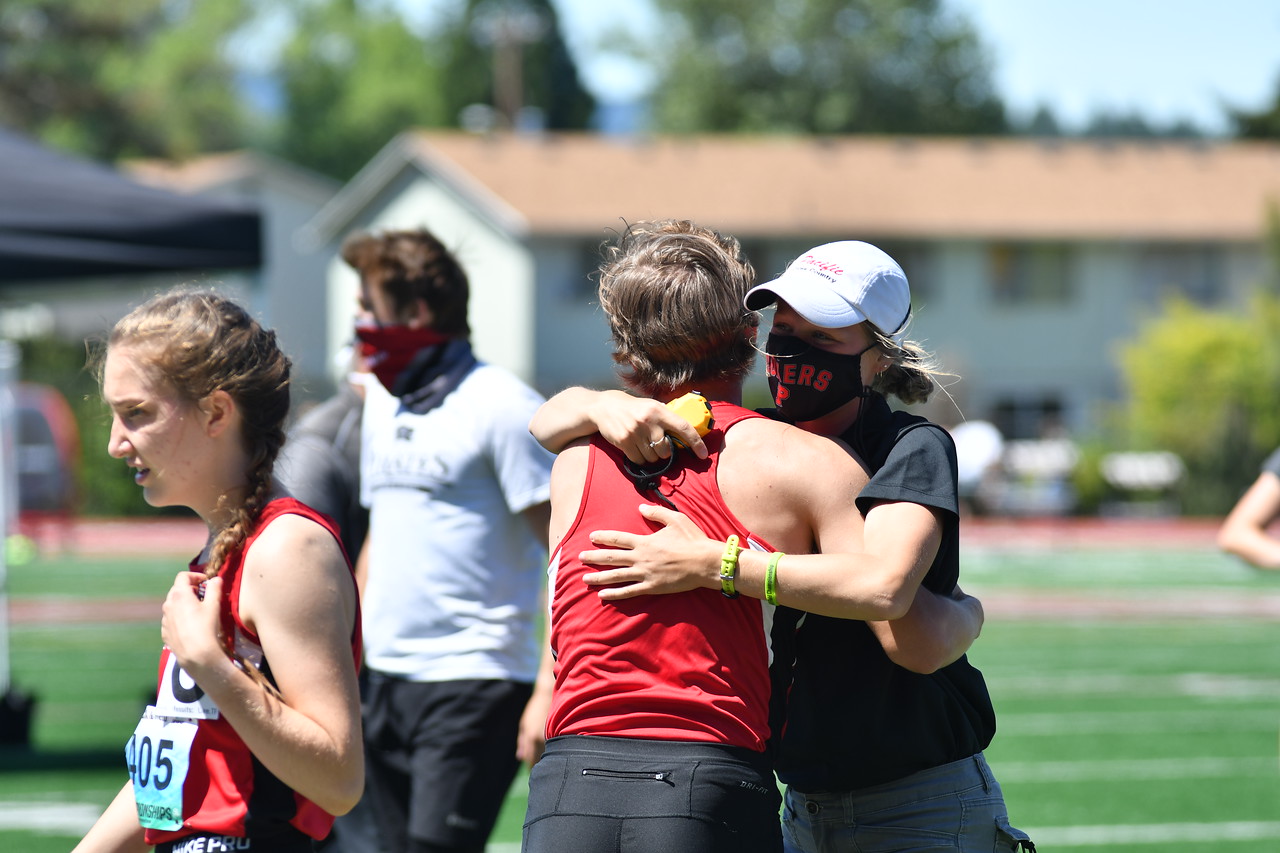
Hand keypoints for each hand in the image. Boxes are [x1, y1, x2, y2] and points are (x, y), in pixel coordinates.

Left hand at [160, 571, 226, 672]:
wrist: (196, 655)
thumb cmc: (206, 627)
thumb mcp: (214, 605)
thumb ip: (214, 588)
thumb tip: (215, 579)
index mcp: (179, 595)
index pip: (183, 576)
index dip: (195, 576)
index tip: (206, 582)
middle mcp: (168, 604)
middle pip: (177, 590)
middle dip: (190, 589)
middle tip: (203, 596)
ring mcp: (165, 619)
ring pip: (173, 605)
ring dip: (184, 603)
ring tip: (197, 612)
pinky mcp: (165, 632)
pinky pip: (171, 619)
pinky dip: (179, 617)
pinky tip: (190, 626)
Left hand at [516, 687, 549, 766]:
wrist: (547, 695)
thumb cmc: (535, 709)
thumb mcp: (524, 724)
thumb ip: (522, 741)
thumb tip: (520, 757)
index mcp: (530, 737)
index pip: (530, 758)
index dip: (532, 766)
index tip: (534, 774)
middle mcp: (539, 738)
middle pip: (539, 759)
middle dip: (539, 766)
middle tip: (542, 774)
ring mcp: (550, 734)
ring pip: (548, 754)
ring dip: (548, 760)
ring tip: (551, 766)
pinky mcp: (559, 731)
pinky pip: (556, 746)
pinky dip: (555, 751)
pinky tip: (557, 754)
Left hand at [581, 505, 720, 599]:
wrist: (705, 562)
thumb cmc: (692, 539)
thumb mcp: (675, 519)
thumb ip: (656, 513)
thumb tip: (640, 508)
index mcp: (645, 541)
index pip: (618, 539)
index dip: (603, 538)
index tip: (592, 537)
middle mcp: (641, 558)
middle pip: (612, 558)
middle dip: (593, 558)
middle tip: (579, 558)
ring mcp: (645, 574)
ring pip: (616, 576)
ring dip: (599, 578)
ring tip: (585, 579)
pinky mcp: (652, 587)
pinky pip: (629, 592)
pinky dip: (615, 594)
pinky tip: (603, 595)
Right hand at [591, 392, 707, 463]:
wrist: (605, 407)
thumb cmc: (634, 408)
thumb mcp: (652, 406)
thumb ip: (668, 418)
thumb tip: (689, 432)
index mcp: (659, 411)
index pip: (684, 428)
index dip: (696, 443)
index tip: (704, 455)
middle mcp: (648, 421)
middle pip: (666, 450)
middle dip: (663, 452)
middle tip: (654, 443)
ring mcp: (635, 432)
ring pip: (652, 458)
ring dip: (650, 455)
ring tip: (642, 443)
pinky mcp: (624, 441)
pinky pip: (639, 460)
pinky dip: (639, 458)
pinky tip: (634, 447)